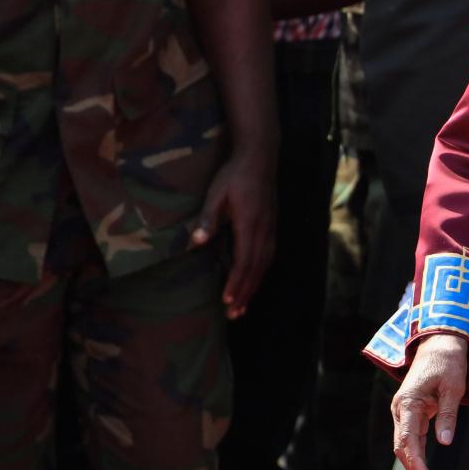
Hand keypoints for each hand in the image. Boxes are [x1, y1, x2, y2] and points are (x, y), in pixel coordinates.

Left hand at [191, 151, 275, 318]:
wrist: (260, 155)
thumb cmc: (234, 173)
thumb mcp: (216, 193)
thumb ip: (208, 218)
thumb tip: (196, 243)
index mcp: (249, 223)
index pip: (245, 260)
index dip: (236, 283)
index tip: (227, 301)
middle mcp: (264, 229)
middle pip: (256, 268)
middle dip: (245, 292)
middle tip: (235, 314)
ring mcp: (271, 227)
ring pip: (265, 263)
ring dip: (254, 286)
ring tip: (244, 305)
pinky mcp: (272, 224)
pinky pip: (269, 254)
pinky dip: (261, 272)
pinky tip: (254, 279)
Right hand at [391, 334, 468, 469]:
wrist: (439, 342)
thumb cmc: (447, 362)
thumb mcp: (453, 388)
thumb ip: (447, 415)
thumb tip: (444, 442)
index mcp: (408, 402)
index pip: (407, 440)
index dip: (415, 463)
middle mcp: (401, 408)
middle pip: (402, 446)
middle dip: (414, 469)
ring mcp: (404, 410)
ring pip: (404, 443)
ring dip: (414, 463)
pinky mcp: (411, 411)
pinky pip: (411, 436)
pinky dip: (416, 452)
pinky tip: (424, 468)